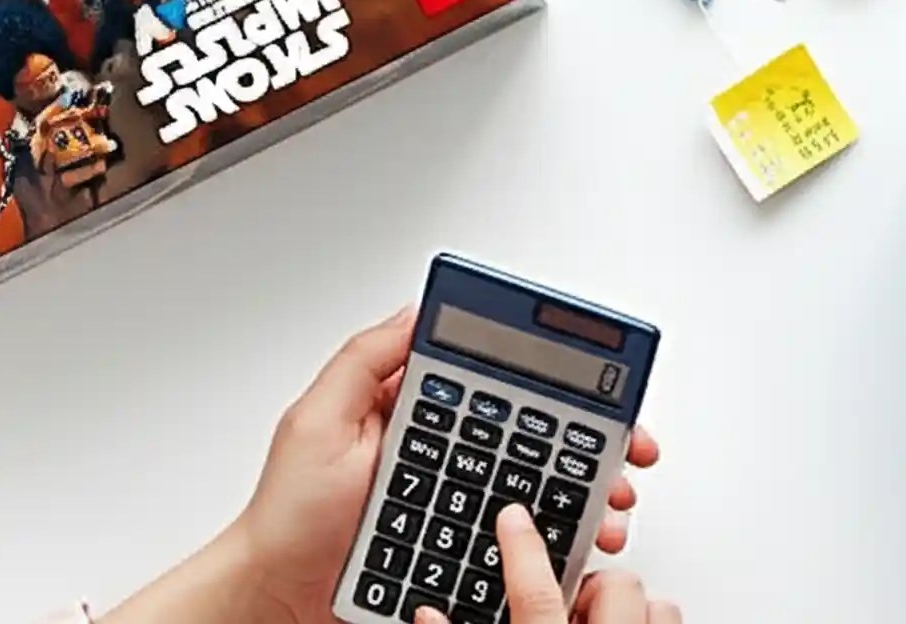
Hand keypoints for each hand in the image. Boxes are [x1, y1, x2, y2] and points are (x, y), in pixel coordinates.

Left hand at [236, 307, 660, 621]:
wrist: (278, 597)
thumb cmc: (289, 516)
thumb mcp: (316, 421)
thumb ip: (365, 363)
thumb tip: (418, 311)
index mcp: (418, 414)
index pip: (500, 385)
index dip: (554, 381)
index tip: (598, 384)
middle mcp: (446, 455)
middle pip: (538, 437)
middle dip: (594, 441)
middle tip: (627, 449)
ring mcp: (459, 504)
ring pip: (542, 490)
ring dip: (589, 493)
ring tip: (610, 502)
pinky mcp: (464, 551)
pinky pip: (523, 544)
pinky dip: (561, 543)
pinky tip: (580, 542)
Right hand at [414, 504, 681, 623]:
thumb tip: (426, 611)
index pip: (536, 592)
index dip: (523, 548)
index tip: (512, 516)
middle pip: (614, 585)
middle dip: (596, 584)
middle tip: (570, 600)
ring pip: (658, 605)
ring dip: (634, 607)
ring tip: (601, 620)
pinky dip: (653, 623)